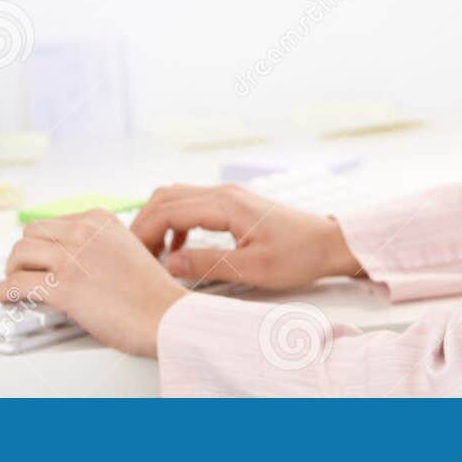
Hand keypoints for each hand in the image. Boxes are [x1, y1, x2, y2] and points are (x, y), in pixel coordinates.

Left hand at [0, 210, 186, 357]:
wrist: (165, 316)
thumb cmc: (151, 292)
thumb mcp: (125, 248)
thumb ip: (96, 245)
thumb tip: (68, 256)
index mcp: (98, 220)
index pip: (52, 222)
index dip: (41, 243)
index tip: (37, 256)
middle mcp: (83, 232)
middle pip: (31, 233)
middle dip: (24, 253)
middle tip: (22, 269)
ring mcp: (71, 258)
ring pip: (20, 254)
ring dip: (12, 270)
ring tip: (14, 283)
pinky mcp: (63, 287)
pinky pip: (18, 284)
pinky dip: (7, 292)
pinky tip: (8, 298)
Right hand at [130, 183, 363, 289]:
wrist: (328, 243)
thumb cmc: (299, 255)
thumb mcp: (254, 268)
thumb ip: (209, 264)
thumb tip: (170, 263)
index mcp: (225, 204)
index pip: (168, 210)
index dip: (144, 232)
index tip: (133, 257)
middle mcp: (222, 193)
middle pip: (165, 197)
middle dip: (143, 223)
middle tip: (133, 254)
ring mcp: (227, 195)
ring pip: (176, 198)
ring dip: (158, 221)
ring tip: (151, 252)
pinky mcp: (232, 203)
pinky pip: (191, 205)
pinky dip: (175, 222)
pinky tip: (178, 248)